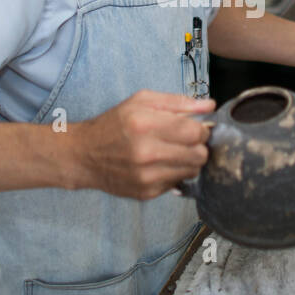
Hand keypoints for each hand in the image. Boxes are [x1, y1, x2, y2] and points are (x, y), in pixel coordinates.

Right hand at [73, 89, 214, 199]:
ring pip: (192, 171)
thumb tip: (209, 106)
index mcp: (145, 125)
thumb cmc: (114, 124)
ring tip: (173, 152)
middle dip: (198, 146)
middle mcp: (146, 153)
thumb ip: (178, 102)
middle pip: (199, 155)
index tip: (195, 128)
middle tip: (186, 141)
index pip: (195, 132)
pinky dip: (174, 173)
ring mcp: (146, 176)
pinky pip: (177, 183)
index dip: (201, 129)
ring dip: (189, 161)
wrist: (84, 155)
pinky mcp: (146, 192)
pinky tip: (159, 165)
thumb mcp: (141, 101)